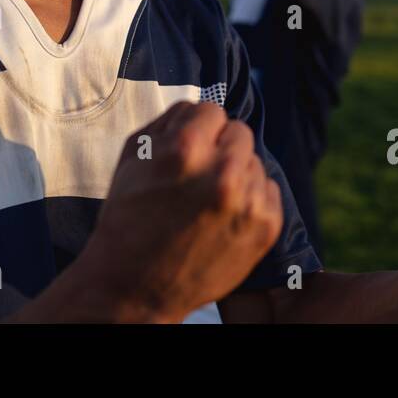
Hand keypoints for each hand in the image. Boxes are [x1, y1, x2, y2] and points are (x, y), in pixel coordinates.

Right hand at [79, 101, 283, 322]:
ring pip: (255, 162)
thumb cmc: (128, 218)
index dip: (197, 129)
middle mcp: (223, 172)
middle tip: (199, 175)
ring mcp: (248, 202)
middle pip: (239, 133)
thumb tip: (196, 110)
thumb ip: (168, 122)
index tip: (188, 149)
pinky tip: (224, 216)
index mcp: (187, 149)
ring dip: (236, 174)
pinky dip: (251, 199)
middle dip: (219, 148)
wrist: (136, 286)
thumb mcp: (132, 158)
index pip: (211, 111)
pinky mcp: (266, 228)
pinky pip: (270, 191)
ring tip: (208, 200)